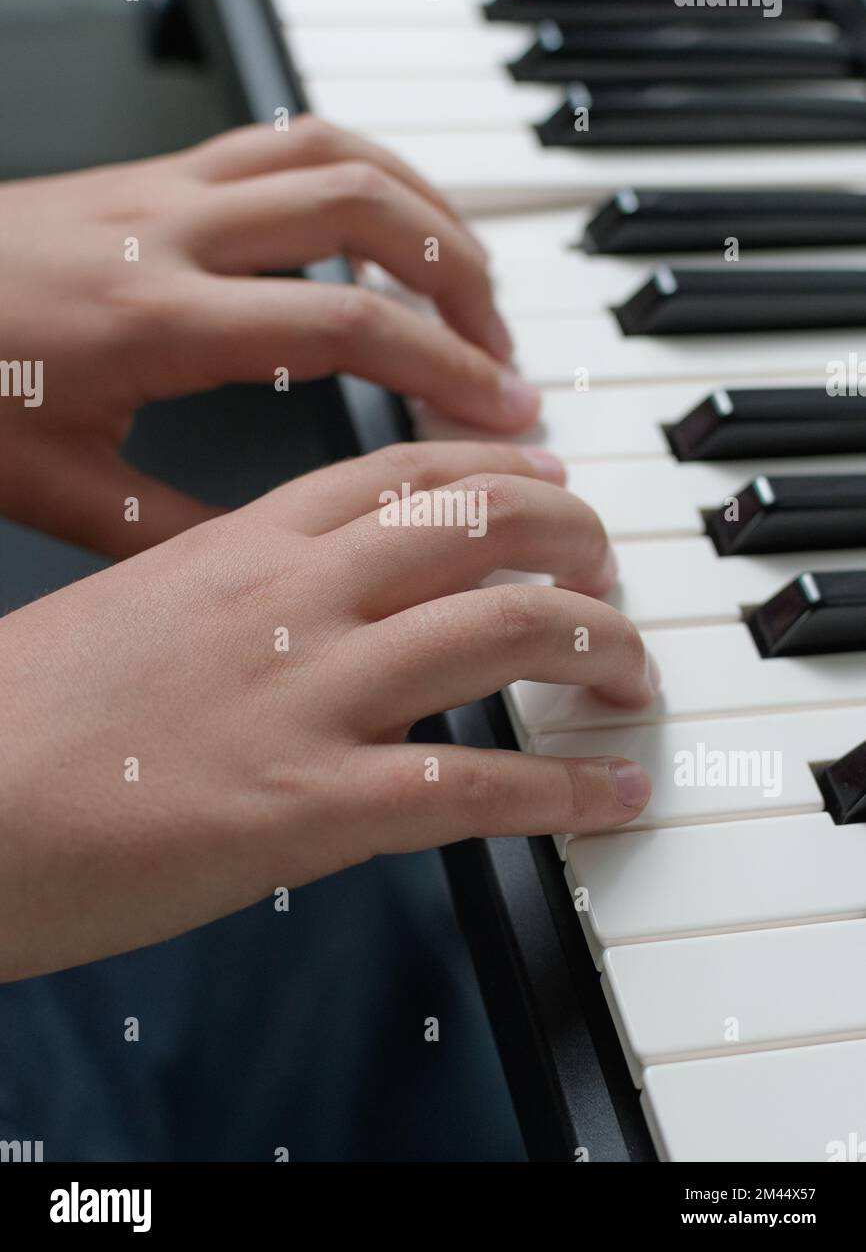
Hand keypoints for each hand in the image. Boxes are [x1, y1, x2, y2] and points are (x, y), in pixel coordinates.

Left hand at [0, 118, 537, 556]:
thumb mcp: (61, 490)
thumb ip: (179, 531)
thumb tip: (277, 571)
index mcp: (156, 323)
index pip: (347, 328)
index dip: (446, 370)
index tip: (505, 414)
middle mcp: (172, 236)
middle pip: (365, 215)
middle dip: (461, 283)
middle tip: (505, 353)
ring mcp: (165, 189)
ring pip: (335, 155)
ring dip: (426, 211)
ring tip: (475, 282)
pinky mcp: (155, 172)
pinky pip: (286, 137)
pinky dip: (363, 167)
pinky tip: (389, 216)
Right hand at [0, 441, 655, 980]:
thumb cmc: (23, 713)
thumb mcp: (134, 600)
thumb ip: (233, 583)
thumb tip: (305, 594)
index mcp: (244, 541)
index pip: (409, 471)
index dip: (504, 471)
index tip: (554, 485)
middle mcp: (291, 596)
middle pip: (481, 525)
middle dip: (577, 541)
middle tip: (611, 574)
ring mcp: (307, 695)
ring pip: (504, 628)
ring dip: (599, 646)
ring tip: (630, 672)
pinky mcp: (308, 806)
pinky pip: (476, 788)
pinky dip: (565, 789)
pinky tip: (609, 793)